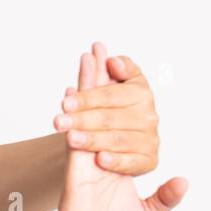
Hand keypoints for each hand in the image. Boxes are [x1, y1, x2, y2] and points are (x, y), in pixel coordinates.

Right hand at [43, 42, 187, 210]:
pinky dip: (80, 98)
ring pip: (92, 108)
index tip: (123, 69)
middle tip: (102, 47)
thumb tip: (185, 181)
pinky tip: (76, 77)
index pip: (132, 120)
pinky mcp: (76, 160)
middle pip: (111, 106)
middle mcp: (107, 150)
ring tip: (92, 48)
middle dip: (105, 77)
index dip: (128, 95)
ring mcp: (90, 152)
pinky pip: (78, 123)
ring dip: (91, 78)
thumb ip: (164, 199)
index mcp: (126, 160)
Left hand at [53, 46, 159, 174]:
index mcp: (139, 90)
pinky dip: (116, 160)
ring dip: (93, 139)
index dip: (87, 98)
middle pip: (110, 116)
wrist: (111, 158)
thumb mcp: (103, 95)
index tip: (65, 102)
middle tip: (59, 122)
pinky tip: (100, 159)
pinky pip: (132, 161)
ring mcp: (150, 137)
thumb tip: (97, 50)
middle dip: (82, 119)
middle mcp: (148, 113)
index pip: (110, 94)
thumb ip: (99, 74)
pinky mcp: (150, 159)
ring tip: (71, 139)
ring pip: (117, 138)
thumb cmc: (107, 118)